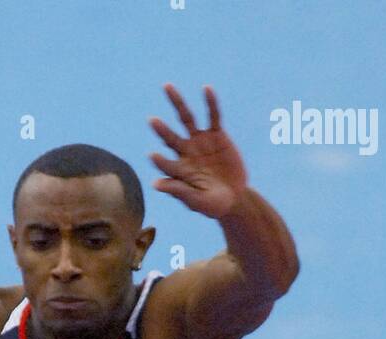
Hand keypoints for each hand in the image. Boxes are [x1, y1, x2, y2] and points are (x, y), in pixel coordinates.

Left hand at [148, 84, 247, 218]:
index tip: (152, 156)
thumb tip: (154, 184)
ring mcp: (201, 141)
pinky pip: (213, 116)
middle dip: (161, 129)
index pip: (165, 163)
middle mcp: (186, 152)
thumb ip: (178, 191)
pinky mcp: (217, 135)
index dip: (160, 161)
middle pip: (170, 136)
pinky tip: (206, 89)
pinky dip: (210, 103)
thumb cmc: (212, 205)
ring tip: (167, 87)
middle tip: (151, 120)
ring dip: (177, 103)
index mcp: (178, 170)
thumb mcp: (196, 201)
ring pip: (187, 118)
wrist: (234, 198)